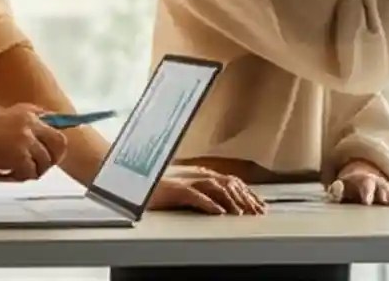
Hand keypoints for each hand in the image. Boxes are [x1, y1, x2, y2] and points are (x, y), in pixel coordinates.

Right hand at [0, 103, 67, 181]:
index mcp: (26, 110)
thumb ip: (22, 127)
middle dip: (52, 159)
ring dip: (28, 172)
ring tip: (8, 172)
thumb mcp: (1, 120)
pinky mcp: (19, 156)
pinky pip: (29, 174)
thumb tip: (40, 144)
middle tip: (36, 169)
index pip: (56, 121)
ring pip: (44, 163)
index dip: (55, 139)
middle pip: (60, 143)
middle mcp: (30, 121)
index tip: (54, 151)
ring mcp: (26, 138)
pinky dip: (14, 179)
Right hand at [148, 173, 265, 214]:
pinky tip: (219, 213)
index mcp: (199, 173)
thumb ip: (199, 191)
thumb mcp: (182, 188)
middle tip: (258, 213)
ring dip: (231, 202)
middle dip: (246, 198)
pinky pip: (195, 195)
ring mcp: (184, 180)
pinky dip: (209, 204)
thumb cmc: (153, 186)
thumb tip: (219, 202)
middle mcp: (195, 174)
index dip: (247, 193)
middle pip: (228, 183)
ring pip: (216, 187)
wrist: (129, 179)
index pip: (231, 181)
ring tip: (242, 214)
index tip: (259, 205)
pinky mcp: (173, 189)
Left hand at [326, 159, 388, 206]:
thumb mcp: (341, 186)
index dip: (367, 194)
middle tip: (385, 203)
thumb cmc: (350, 186)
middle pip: (382, 189)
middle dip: (384, 196)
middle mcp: (378, 183)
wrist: (362, 174)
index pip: (366, 186)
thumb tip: (336, 186)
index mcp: (365, 180)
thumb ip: (336, 190)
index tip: (367, 203)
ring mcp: (387, 187)